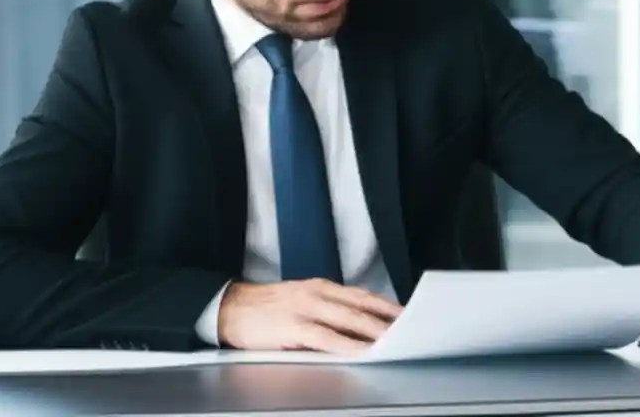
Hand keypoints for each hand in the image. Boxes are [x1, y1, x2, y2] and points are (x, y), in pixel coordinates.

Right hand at [217, 279, 402, 354]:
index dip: (386, 305)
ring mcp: (305, 309)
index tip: (406, 315)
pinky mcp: (293, 327)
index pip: (362, 295)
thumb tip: (357, 325)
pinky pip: (327, 337)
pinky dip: (348, 344)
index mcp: (320, 287)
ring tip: (394, 341)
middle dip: (388, 318)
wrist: (228, 308)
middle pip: (361, 305)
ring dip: (374, 331)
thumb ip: (327, 309)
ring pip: (349, 319)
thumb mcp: (300, 300)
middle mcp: (316, 293)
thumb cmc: (266, 309)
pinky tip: (362, 352)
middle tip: (411, 328)